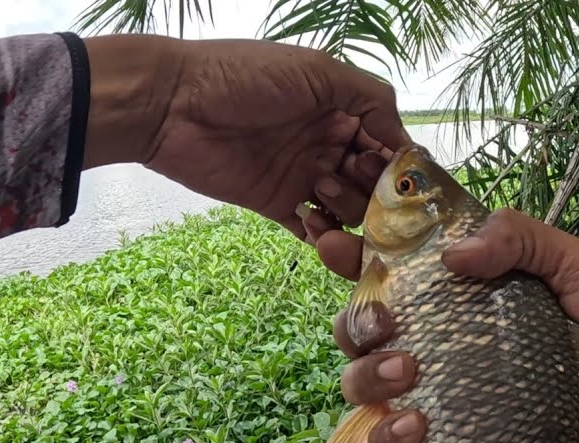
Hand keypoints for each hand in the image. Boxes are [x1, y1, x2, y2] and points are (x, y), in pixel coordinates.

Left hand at [82, 35, 410, 238]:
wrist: (171, 104)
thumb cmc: (243, 76)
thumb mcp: (317, 71)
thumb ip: (371, 100)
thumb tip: (406, 141)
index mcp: (341, 109)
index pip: (389, 144)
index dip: (399, 164)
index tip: (403, 177)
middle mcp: (327, 144)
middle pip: (374, 182)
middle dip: (375, 188)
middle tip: (350, 176)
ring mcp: (303, 176)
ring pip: (350, 209)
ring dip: (349, 208)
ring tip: (320, 190)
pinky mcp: (277, 204)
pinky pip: (315, 229)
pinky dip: (323, 235)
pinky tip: (316, 227)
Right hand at [329, 208, 578, 442]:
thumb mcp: (568, 263)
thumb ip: (517, 238)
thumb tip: (453, 256)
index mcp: (451, 294)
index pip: (383, 270)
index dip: (347, 254)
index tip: (334, 241)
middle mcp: (431, 341)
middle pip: (357, 327)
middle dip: (356, 320)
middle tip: (387, 322)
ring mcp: (430, 394)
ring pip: (357, 381)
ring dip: (366, 373)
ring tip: (406, 372)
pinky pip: (386, 440)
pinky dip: (387, 432)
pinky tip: (416, 426)